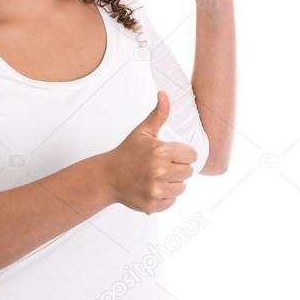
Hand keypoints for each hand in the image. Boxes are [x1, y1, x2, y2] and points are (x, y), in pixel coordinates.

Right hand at [104, 91, 196, 214]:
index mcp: (161, 151)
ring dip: (173, 183)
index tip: (171, 155)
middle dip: (179, 169)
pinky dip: (165, 197)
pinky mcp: (152, 205)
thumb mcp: (143, 132)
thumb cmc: (127, 153)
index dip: (183, 154)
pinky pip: (172, 202)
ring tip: (158, 177)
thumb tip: (164, 94)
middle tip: (163, 166)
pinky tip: (153, 188)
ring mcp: (155, 189)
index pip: (192, 155)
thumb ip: (158, 114)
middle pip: (189, 172)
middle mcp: (159, 171)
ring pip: (182, 188)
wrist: (107, 177)